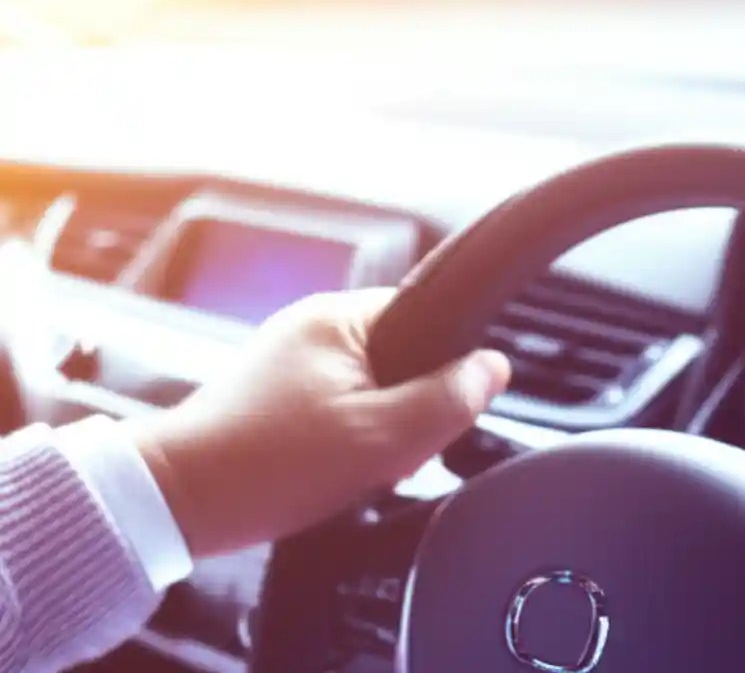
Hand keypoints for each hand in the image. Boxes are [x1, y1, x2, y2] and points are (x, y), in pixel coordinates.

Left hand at [128, 289, 509, 557]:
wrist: (175, 502)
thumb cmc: (267, 465)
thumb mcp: (379, 439)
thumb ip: (446, 401)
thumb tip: (494, 368)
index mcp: (338, 317)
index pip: (429, 317)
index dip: (444, 369)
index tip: (434, 412)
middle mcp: (312, 326)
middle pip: (404, 358)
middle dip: (409, 410)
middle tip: (389, 451)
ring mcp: (290, 361)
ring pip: (374, 389)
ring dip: (379, 430)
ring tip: (353, 465)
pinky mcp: (275, 396)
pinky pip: (341, 408)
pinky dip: (348, 441)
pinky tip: (331, 471)